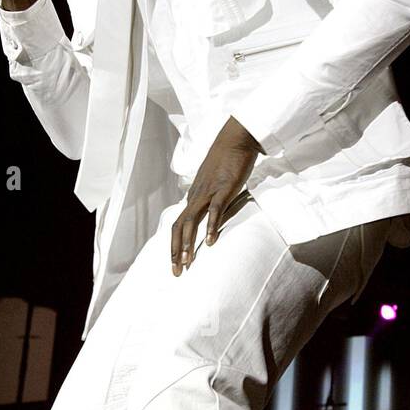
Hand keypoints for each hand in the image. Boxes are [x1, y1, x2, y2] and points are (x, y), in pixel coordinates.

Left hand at [170, 117, 262, 274]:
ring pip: (191, 221)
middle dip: (175, 251)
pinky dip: (211, 226)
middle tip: (176, 272)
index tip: (175, 264)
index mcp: (194, 196)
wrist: (236, 137)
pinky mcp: (224, 188)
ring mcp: (209, 192)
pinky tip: (210, 242)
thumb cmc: (227, 159)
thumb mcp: (214, 182)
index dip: (173, 245)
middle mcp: (196, 195)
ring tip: (186, 263)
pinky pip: (215, 210)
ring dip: (187, 243)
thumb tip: (209, 212)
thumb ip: (210, 197)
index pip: (178, 224)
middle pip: (179, 226)